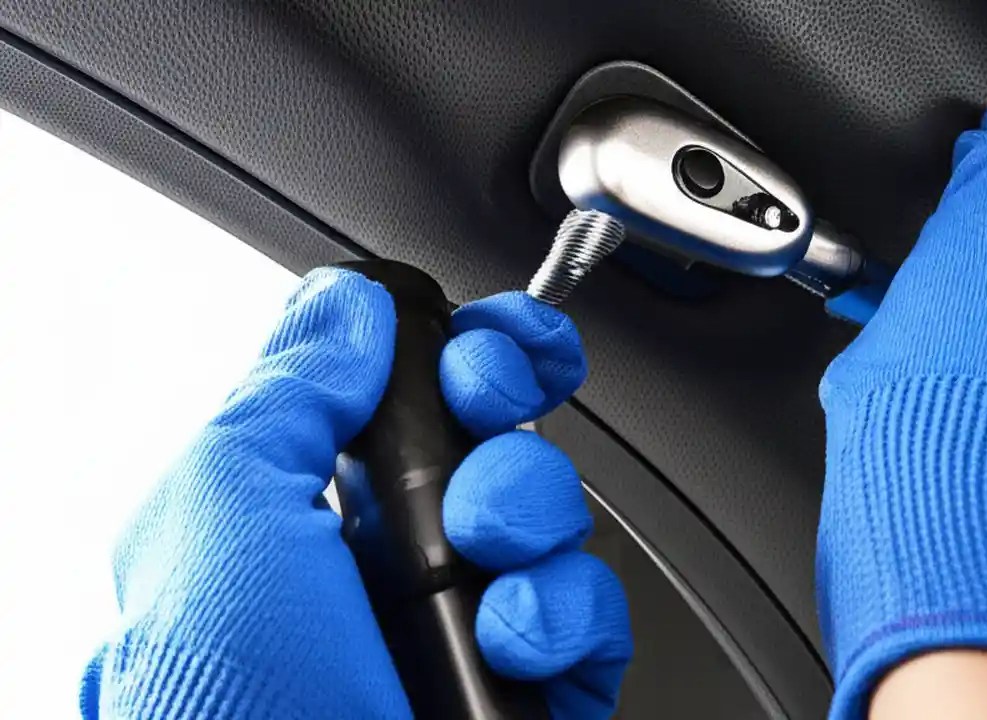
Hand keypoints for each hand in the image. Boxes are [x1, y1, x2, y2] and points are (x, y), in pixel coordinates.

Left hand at [81, 272, 630, 718]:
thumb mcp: (215, 529)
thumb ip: (282, 397)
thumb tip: (346, 309)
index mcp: (305, 515)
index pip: (399, 394)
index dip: (452, 345)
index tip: (477, 332)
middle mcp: (390, 566)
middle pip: (493, 429)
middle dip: (505, 399)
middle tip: (487, 408)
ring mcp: (469, 627)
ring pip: (554, 509)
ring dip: (529, 515)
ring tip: (482, 566)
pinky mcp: (537, 687)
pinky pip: (595, 609)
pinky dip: (564, 612)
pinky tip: (511, 640)